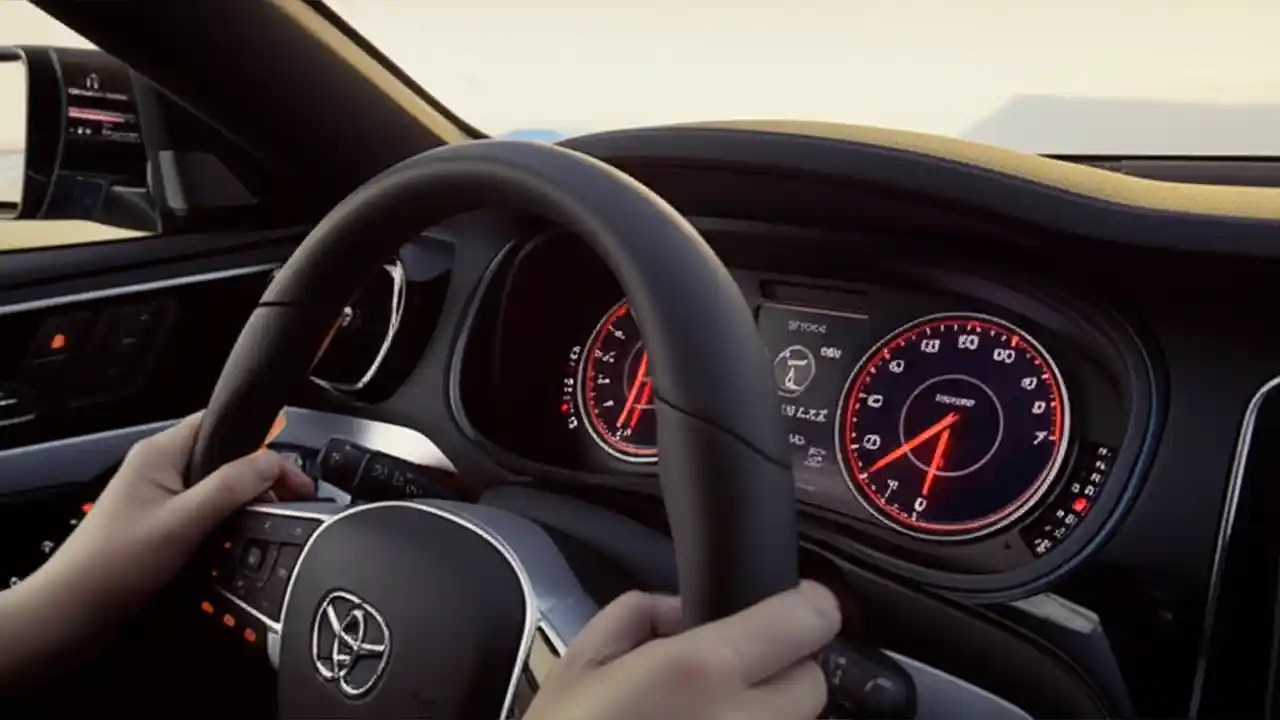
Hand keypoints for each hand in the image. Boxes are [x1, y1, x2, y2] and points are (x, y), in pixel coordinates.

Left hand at [0, 412, 312, 688]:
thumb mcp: (183, 521)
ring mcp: (158, 497)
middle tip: (291, 501)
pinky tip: (238, 541)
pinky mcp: (160, 524)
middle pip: (225, 457)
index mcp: (160, 452)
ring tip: (269, 523)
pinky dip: (226, 523)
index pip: (222, 423)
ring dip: (243, 503)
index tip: (293, 473)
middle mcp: (160, 468)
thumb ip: (230, 487)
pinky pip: (205, 512)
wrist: (73, 612)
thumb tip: (273, 461)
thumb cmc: (115, 563)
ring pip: (217, 488)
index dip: (264, 441)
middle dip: (260, 477)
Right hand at [527, 580, 839, 719]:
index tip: (792, 605)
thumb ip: (639, 614)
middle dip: (782, 671)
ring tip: (707, 717)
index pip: (810, 622)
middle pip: (811, 685)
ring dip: (763, 717)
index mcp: (704, 670)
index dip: (808, 606)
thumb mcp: (580, 663)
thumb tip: (681, 610)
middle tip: (733, 674)